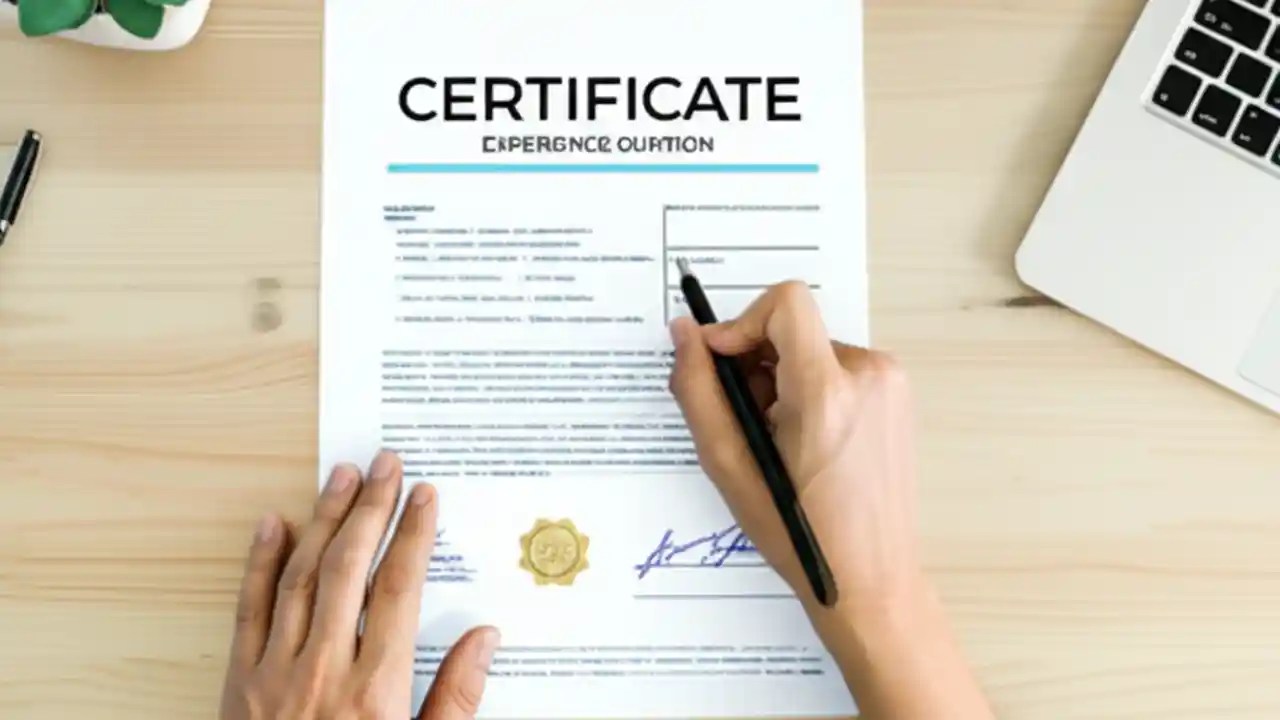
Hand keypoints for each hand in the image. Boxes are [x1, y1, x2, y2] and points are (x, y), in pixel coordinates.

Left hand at [219, 451, 500, 719]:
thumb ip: (455, 700)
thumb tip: (484, 638)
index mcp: (375, 692)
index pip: (399, 590)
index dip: (414, 535)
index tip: (425, 496)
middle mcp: (323, 671)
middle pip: (350, 567)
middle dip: (370, 508)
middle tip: (385, 464)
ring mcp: (274, 673)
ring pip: (301, 576)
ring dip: (322, 520)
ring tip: (340, 476)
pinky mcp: (239, 682)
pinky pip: (248, 609)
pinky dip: (260, 563)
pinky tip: (272, 525)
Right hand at [669, 282, 992, 718]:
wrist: (871, 577)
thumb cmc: (801, 531)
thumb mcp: (729, 465)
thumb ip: (698, 390)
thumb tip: (685, 334)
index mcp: (827, 392)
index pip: (786, 302)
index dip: (742, 322)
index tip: (721, 359)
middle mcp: (868, 376)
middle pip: (792, 330)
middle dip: (758, 364)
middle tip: (749, 422)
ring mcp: (890, 384)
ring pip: (812, 350)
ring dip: (784, 382)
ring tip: (780, 442)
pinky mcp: (898, 395)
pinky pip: (838, 369)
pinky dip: (812, 392)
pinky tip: (808, 443)